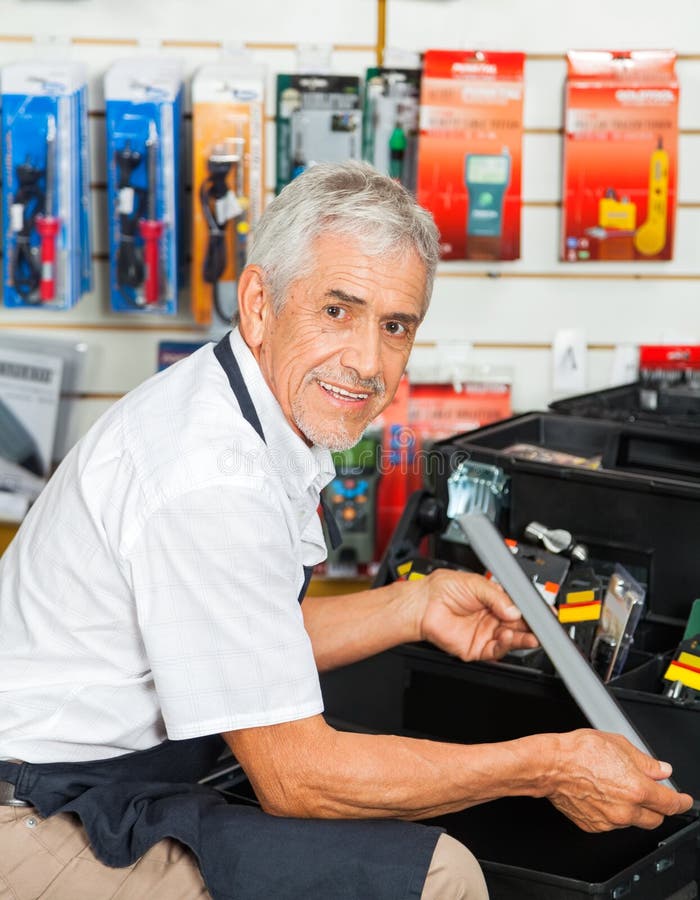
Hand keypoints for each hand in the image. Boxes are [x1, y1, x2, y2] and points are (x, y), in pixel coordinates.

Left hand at [417, 568, 538, 661]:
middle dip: (533, 627)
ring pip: (512, 639)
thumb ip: (497, 596)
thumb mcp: (475, 584)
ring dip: (524, 638)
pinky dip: (506, 645)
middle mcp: (492, 617)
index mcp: (495, 600)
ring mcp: (486, 633)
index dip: (533, 611)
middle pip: (520, 625)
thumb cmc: (443, 590)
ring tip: (531, 635)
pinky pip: (497, 650)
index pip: (520, 607)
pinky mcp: (478, 648)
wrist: (423, 606)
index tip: (545, 613)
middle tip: (543, 627)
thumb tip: (515, 609)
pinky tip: (508, 636)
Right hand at [544, 729, 693, 830]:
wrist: (550, 765)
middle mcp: (626, 809)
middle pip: (655, 819)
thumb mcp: (618, 744)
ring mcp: (610, 821)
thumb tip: (661, 770)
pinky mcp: (594, 826)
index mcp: (636, 788)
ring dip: (632, 809)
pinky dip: (613, 813)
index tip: (684, 801)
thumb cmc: (579, 752)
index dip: (682, 802)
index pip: (670, 803)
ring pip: (632, 821)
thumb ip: (645, 761)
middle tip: (649, 793)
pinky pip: (611, 823)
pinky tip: (601, 795)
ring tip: (614, 787)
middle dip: (657, 808)